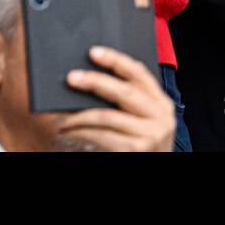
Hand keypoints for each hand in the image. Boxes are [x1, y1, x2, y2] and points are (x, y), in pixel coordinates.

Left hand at [56, 46, 176, 151]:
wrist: (154, 172)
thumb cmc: (139, 143)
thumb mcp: (141, 119)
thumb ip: (127, 102)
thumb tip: (90, 81)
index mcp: (161, 103)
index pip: (139, 73)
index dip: (116, 60)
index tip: (94, 52)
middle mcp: (160, 117)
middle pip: (124, 91)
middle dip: (95, 82)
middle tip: (72, 78)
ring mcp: (151, 134)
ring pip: (108, 115)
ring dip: (80, 115)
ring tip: (63, 116)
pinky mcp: (137, 149)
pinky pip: (102, 135)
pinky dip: (81, 131)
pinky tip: (69, 131)